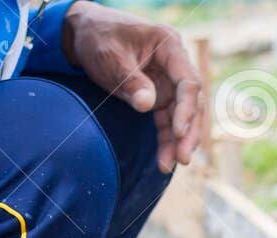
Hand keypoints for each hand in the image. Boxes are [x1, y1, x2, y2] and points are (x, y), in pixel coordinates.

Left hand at [62, 2, 201, 171]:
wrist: (85, 33)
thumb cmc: (99, 38)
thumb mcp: (110, 57)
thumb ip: (130, 81)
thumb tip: (147, 105)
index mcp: (169, 46)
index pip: (188, 82)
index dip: (187, 109)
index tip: (178, 132)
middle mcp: (175, 64)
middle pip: (191, 102)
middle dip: (188, 132)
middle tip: (182, 159)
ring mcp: (168, 81)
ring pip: (181, 115)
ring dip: (178, 141)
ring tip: (168, 165)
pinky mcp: (159, 95)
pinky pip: (167, 120)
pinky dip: (166, 139)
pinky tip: (163, 160)